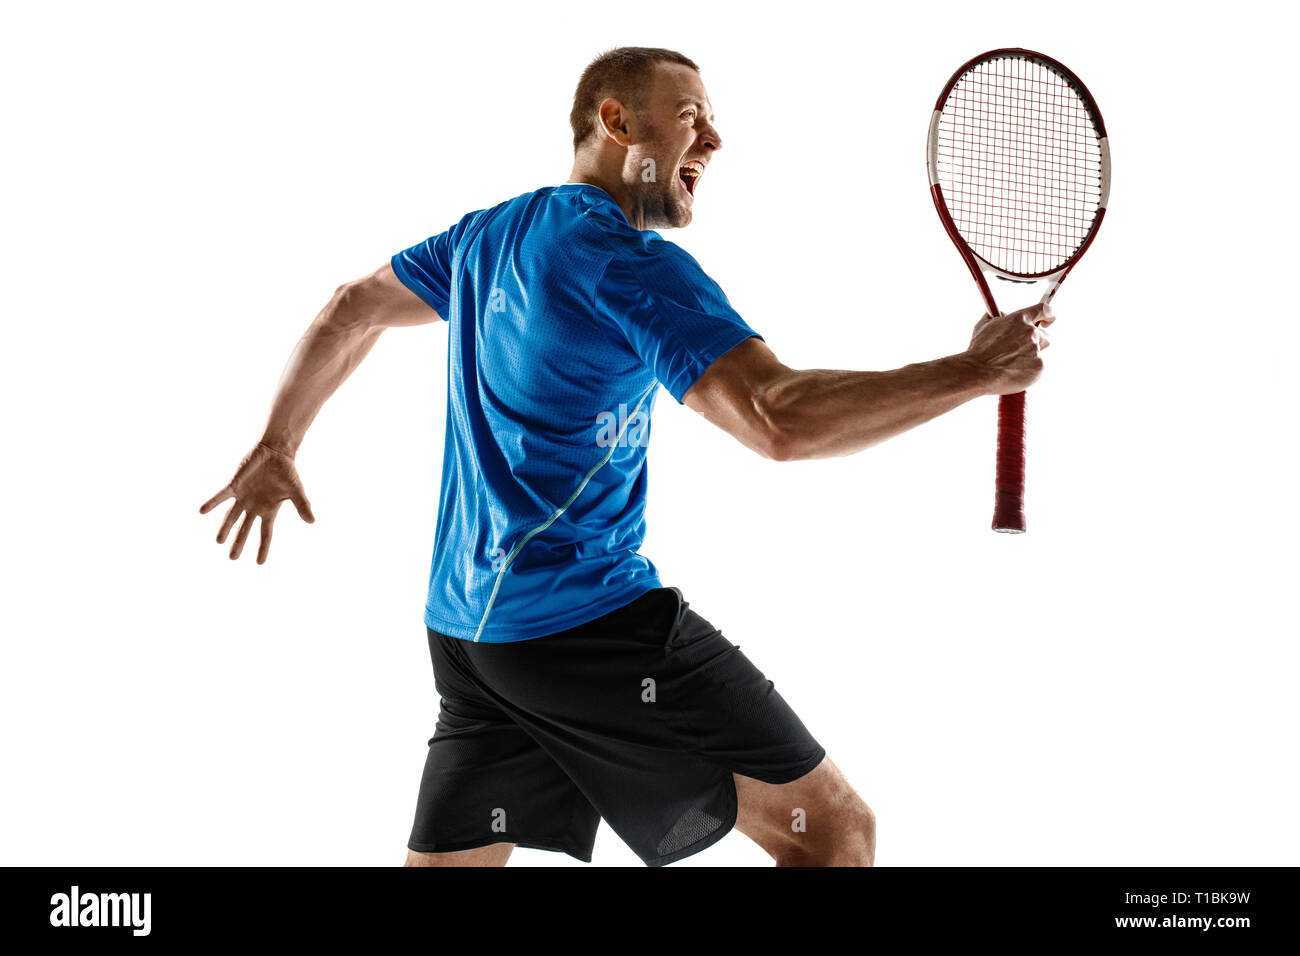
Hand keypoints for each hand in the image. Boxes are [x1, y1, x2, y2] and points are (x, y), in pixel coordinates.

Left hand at [199, 442, 314, 562]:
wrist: (276, 453)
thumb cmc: (287, 472)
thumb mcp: (296, 491)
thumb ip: (302, 506)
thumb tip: (312, 521)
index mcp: (269, 511)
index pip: (265, 534)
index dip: (262, 548)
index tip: (259, 563)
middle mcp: (254, 507)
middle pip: (245, 529)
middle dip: (238, 543)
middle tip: (232, 558)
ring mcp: (243, 498)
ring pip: (231, 517)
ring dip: (225, 528)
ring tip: (219, 542)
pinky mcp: (234, 486)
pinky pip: (221, 497)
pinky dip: (212, 503)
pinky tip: (202, 510)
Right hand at [962, 303, 1053, 394]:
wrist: (977, 373)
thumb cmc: (978, 350)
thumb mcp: (984, 325)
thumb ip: (998, 318)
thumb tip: (1003, 316)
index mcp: (1019, 319)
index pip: (1044, 310)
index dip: (1049, 315)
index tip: (1047, 321)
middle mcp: (1031, 333)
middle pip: (1045, 336)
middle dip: (1036, 342)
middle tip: (1021, 349)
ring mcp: (1036, 351)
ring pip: (1039, 353)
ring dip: (1029, 357)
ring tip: (1010, 364)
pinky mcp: (1038, 367)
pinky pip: (1037, 368)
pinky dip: (1027, 371)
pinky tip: (1012, 372)